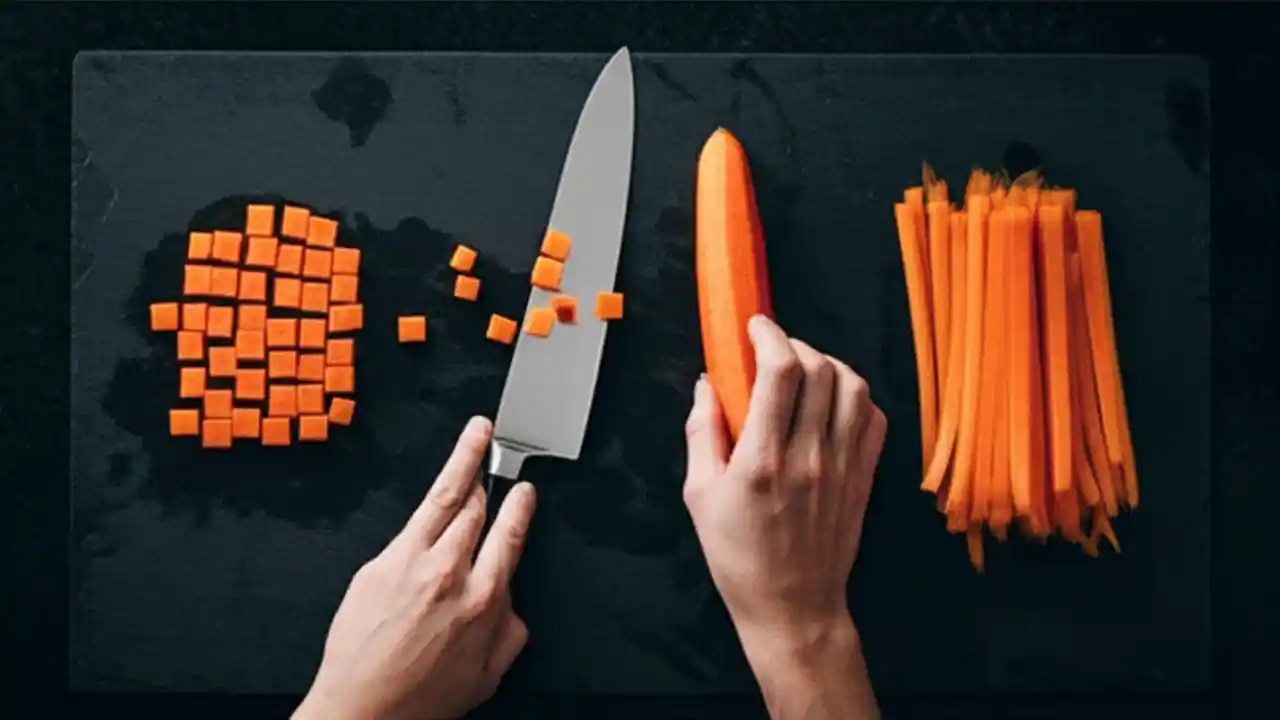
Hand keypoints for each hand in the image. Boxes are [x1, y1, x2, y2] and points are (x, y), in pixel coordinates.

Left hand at [294, 417, 535, 719]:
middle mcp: (449, 574)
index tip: (525, 490)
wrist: (360, 712)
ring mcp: (410, 564)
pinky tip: (438, 487)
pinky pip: (410, 522)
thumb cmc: (420, 699)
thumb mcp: (486, 675)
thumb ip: (508, 632)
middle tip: (500, 445)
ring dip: (464, 459)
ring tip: (476, 434)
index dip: (519, 506)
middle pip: (476, 509)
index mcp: (483, 600)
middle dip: (491, 473)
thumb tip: (511, 603)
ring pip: (444, 498)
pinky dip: (429, 500)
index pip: (508, 536)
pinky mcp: (378, 565)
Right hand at [683, 315, 884, 718]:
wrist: (793, 608)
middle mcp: (809, 457)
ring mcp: (843, 467)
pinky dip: (856, 396)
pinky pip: (874, 419)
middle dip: (795, 345)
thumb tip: (706, 383)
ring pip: (854, 388)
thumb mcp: (699, 496)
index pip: (780, 372)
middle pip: (820, 370)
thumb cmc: (738, 558)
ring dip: (829, 364)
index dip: (770, 335)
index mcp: (762, 460)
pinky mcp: (864, 479)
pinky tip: (834, 400)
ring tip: (806, 370)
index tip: (756, 326)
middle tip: (774, 350)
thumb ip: (702, 433)